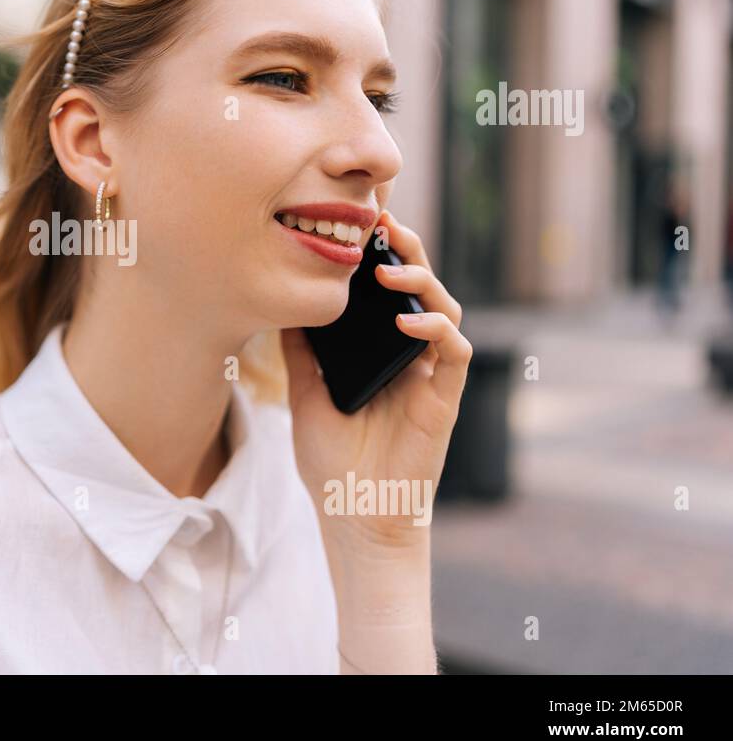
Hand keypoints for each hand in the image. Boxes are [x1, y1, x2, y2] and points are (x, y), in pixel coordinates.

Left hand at [281, 209, 471, 548]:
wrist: (354, 517)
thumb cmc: (333, 464)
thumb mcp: (304, 396)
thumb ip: (301, 353)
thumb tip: (284, 307)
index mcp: (379, 351)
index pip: (386, 291)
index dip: (380, 254)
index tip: (358, 224)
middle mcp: (409, 356)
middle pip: (420, 288)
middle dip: (406, 250)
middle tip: (383, 223)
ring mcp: (430, 375)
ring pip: (445, 309)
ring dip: (422, 282)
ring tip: (388, 269)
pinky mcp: (445, 399)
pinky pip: (457, 352)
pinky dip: (438, 329)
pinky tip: (408, 322)